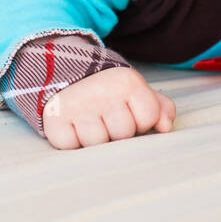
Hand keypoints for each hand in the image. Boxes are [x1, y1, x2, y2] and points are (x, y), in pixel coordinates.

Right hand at [42, 66, 175, 148]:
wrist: (63, 74)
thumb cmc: (108, 91)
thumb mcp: (135, 91)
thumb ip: (159, 107)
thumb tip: (165, 128)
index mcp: (127, 82)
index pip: (148, 119)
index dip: (141, 122)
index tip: (128, 111)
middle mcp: (102, 91)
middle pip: (123, 134)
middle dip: (117, 131)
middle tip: (106, 117)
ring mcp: (77, 105)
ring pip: (98, 143)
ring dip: (95, 138)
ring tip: (90, 121)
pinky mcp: (55, 119)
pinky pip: (71, 147)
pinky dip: (72, 142)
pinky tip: (73, 126)